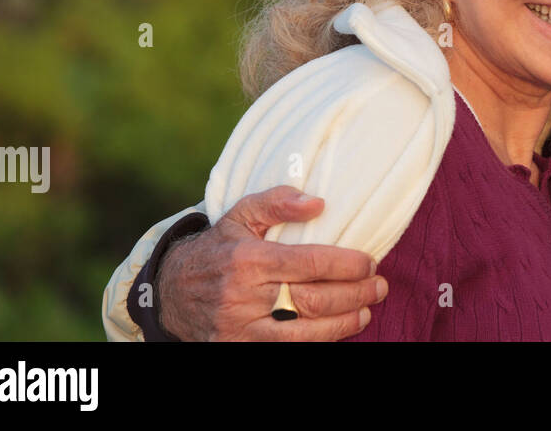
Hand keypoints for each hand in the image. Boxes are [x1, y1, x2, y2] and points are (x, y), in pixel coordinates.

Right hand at [156, 185, 386, 340]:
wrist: (171, 292)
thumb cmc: (217, 248)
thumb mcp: (240, 214)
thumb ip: (277, 201)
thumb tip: (318, 203)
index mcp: (247, 259)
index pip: (309, 263)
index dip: (345, 265)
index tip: (369, 262)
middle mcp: (243, 296)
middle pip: (312, 300)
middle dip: (354, 294)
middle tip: (379, 286)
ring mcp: (240, 329)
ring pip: (304, 334)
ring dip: (343, 324)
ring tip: (366, 311)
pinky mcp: (237, 349)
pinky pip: (286, 349)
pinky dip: (317, 341)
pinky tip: (337, 329)